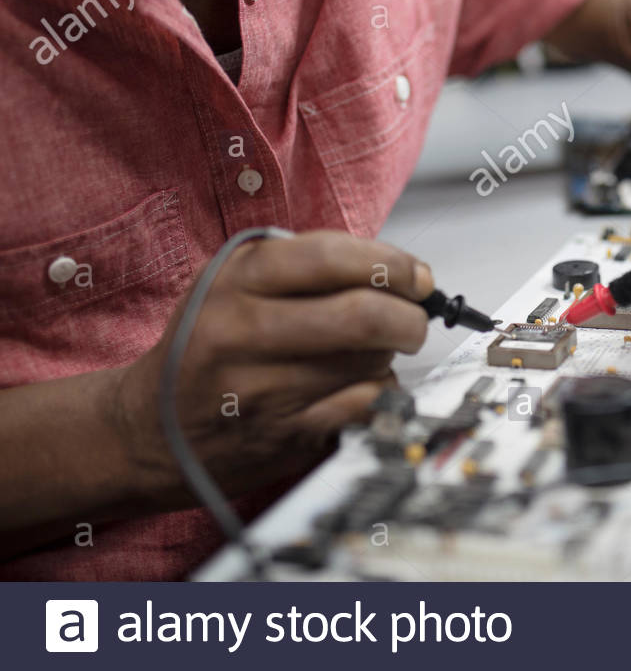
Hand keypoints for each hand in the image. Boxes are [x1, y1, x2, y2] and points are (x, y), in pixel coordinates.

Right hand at [110, 231, 432, 505]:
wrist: (151, 429)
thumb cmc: (208, 345)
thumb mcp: (234, 283)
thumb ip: (308, 263)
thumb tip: (400, 270)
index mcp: (235, 281)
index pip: (332, 258)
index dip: (392, 264)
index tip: (417, 276)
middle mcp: (244, 331)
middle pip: (364, 314)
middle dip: (409, 316)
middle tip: (413, 320)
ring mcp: (264, 388)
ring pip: (371, 362)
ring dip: (388, 357)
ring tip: (369, 354)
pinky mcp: (284, 434)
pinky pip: (364, 405)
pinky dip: (379, 394)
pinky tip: (359, 388)